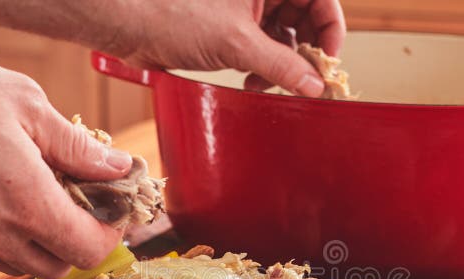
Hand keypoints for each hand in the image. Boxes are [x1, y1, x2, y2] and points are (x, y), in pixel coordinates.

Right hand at [0, 50, 132, 278]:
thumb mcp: (26, 105)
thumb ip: (78, 146)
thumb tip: (118, 166)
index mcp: (27, 204)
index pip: (91, 249)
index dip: (113, 230)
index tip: (117, 202)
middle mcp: (0, 234)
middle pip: (65, 265)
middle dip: (87, 238)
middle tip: (91, 199)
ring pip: (31, 265)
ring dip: (54, 242)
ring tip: (55, 196)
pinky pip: (0, 254)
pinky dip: (22, 239)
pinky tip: (20, 199)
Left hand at [109, 0, 345, 96]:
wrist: (132, 26)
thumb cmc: (175, 14)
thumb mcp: (237, 43)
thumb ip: (282, 65)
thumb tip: (314, 84)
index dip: (331, 29)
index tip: (328, 61)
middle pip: (306, 17)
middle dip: (305, 51)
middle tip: (302, 79)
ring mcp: (247, 8)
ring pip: (285, 36)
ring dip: (283, 65)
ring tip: (269, 84)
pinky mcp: (233, 28)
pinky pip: (263, 47)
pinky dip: (264, 67)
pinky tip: (253, 81)